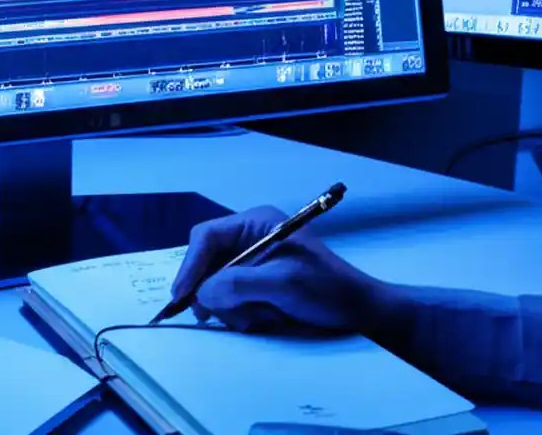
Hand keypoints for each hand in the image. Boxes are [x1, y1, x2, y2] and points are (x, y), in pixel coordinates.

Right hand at [172, 206, 383, 333]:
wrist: (359, 311)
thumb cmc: (326, 289)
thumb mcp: (281, 283)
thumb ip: (237, 284)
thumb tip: (200, 294)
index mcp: (256, 223)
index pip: (207, 237)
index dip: (190, 265)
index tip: (182, 296)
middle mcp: (250, 237)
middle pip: (207, 262)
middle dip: (213, 291)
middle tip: (214, 316)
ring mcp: (253, 261)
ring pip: (217, 284)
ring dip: (232, 306)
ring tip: (258, 317)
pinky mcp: (258, 283)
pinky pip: (231, 298)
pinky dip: (241, 312)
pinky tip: (264, 318)